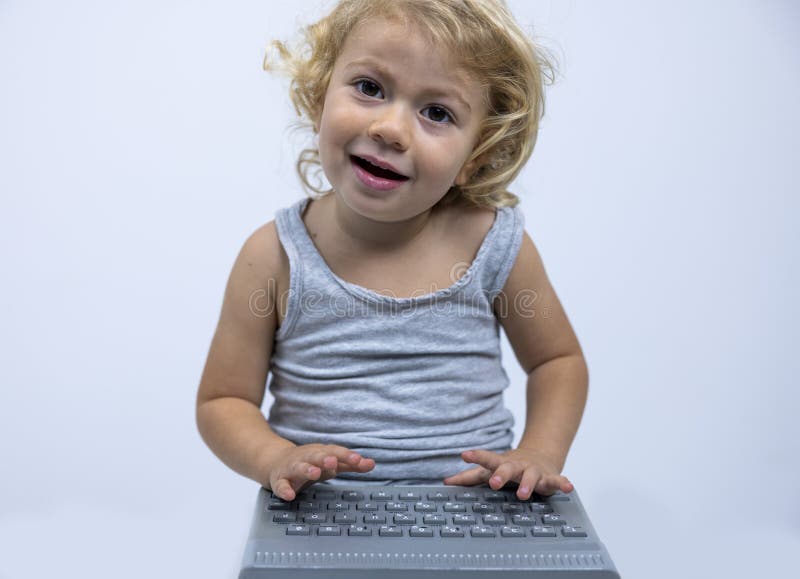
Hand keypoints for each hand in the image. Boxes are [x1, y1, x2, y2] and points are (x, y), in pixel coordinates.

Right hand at [266, 444, 374, 500]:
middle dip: (325, 458)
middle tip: (334, 462)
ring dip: (307, 469)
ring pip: (299, 466)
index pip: (335, 451)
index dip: (346, 455)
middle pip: (316, 455)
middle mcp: (306, 457)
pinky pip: (281, 485)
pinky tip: (290, 495)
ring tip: (315, 473)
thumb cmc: (310, 462)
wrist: (277, 461)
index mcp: (320, 452)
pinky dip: (284, 490)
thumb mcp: (330, 461)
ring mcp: (292, 467)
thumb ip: (350, 464)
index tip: (358, 460)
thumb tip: (372, 464)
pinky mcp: (279, 479)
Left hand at [442, 448, 573, 499]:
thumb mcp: (490, 469)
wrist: (540, 454)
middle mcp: (518, 466)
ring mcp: (534, 471)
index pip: (487, 459)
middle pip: (508, 468)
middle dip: (501, 474)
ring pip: (532, 477)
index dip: (476, 457)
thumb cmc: (509, 466)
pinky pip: (557, 481)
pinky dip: (563, 483)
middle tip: (493, 482)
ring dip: (528, 484)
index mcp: (502, 464)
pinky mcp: (550, 478)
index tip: (464, 454)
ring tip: (523, 494)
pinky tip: (568, 487)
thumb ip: (469, 477)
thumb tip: (445, 482)